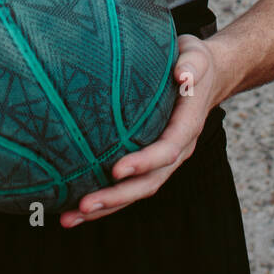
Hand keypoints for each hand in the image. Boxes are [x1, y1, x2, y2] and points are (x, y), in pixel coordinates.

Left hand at [59, 34, 222, 227]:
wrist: (204, 76)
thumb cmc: (194, 62)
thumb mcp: (196, 55)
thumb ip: (191, 65)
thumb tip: (182, 74)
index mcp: (187, 127)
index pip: (166, 151)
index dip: (143, 163)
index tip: (115, 169)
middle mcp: (176, 150)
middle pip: (148, 182)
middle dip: (117, 197)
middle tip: (83, 205)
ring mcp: (161, 160)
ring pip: (135, 191)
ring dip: (104, 207)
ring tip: (69, 218)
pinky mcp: (146, 160)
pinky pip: (126, 184)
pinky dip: (103, 199)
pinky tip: (72, 206)